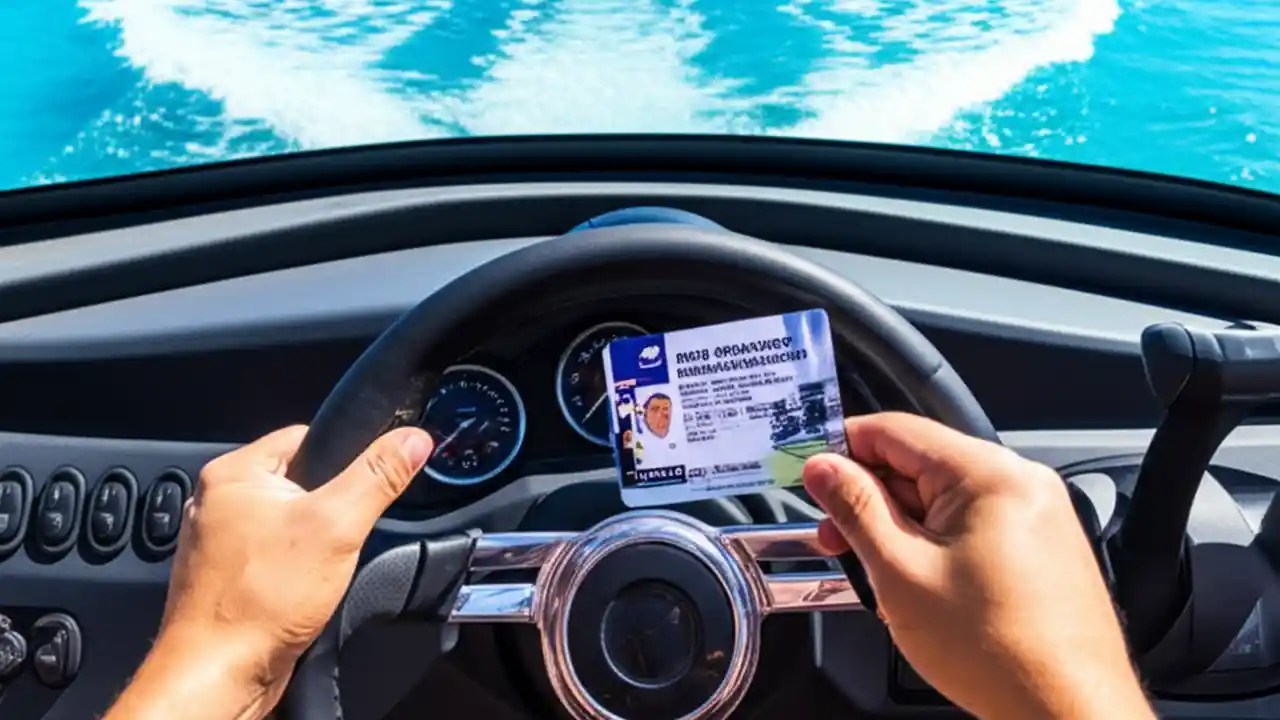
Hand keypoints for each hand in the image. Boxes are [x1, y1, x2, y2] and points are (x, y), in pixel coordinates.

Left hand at [106, 424, 432, 719]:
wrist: (219, 675)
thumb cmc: (258, 602)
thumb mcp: (337, 526)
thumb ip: (378, 476)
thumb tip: (411, 439)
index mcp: (233, 473)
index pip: (304, 436)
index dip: (343, 458)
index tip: (362, 484)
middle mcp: (216, 502)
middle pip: (298, 483)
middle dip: (327, 510)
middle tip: (337, 538)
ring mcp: (217, 543)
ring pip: (286, 525)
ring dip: (309, 545)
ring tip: (313, 570)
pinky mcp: (225, 578)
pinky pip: (272, 559)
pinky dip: (291, 572)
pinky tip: (297, 592)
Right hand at [803, 413, 1151, 719]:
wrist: (1067, 713)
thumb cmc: (999, 653)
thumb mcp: (900, 573)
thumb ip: (855, 509)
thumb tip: (823, 467)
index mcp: (989, 474)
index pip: (896, 430)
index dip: (842, 446)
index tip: (809, 471)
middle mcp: (1021, 482)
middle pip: (920, 463)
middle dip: (868, 496)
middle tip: (832, 534)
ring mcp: (1037, 514)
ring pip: (943, 497)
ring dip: (899, 524)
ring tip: (874, 570)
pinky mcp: (1041, 546)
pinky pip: (972, 523)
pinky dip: (933, 542)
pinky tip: (914, 580)